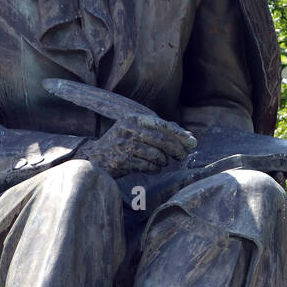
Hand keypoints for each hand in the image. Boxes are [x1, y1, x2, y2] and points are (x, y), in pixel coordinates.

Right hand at [78, 116, 196, 176]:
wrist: (94, 159)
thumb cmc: (120, 145)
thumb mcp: (137, 132)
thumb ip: (160, 131)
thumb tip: (188, 136)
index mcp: (133, 118)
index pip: (162, 125)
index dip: (179, 134)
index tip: (192, 143)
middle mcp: (128, 129)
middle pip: (161, 139)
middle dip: (176, 149)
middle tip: (183, 156)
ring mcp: (123, 144)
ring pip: (156, 154)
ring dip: (164, 160)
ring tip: (163, 162)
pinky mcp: (121, 160)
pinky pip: (147, 165)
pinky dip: (155, 168)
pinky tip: (154, 168)